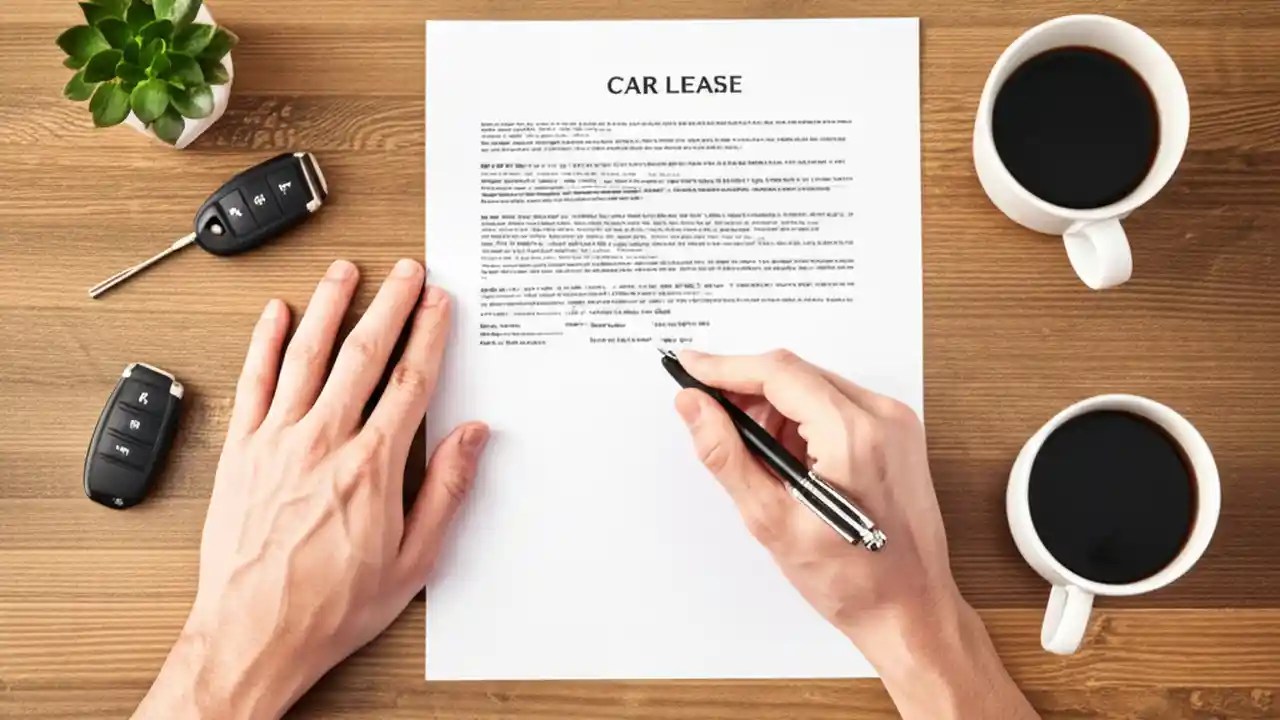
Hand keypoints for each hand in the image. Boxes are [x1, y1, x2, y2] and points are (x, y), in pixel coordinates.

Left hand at [135, 259, 487, 719]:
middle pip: (363, 355)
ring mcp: (277, 442)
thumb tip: (472, 439)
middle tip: (407, 273)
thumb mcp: (413, 561)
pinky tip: (274, 315)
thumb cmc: (330, 606)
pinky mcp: (240, 453)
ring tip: (345, 273)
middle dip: (391, 305)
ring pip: (306, 355)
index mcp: (372, 467)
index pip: (410, 381)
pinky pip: (253, 383)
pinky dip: (264, 344)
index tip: (439, 305)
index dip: (429, 334)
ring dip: (329, 307)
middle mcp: (323, 443)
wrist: (255, 635)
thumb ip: (446, 491)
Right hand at [672, 349, 953, 644]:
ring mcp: (896, 423)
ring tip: (759, 462)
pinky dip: (804, 421)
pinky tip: (790, 462)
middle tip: (711, 419)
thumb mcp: (773, 521)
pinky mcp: (898, 433)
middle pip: (797, 374)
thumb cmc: (854, 580)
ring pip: (815, 386)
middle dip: (747, 391)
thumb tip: (694, 407)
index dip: (726, 366)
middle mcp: (883, 417)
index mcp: (855, 436)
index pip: (778, 373)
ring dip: (776, 410)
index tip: (690, 368)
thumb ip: (726, 455)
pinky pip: (838, 404)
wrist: (911, 611)